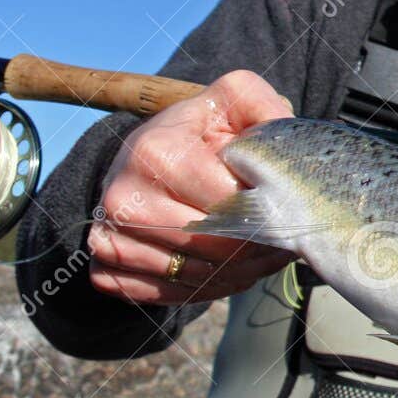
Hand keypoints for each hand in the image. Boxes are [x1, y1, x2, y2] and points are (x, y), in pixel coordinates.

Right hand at [87, 70, 295, 305]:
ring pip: (201, 276)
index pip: (231, 203)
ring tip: (265, 250)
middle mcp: (123, 199)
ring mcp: (109, 239)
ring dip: (244, 271)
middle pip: (218, 246)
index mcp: (154, 153)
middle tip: (287, 236)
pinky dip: (212, 287)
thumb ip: (265, 109)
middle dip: (262, 245)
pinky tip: (230, 265)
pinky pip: (175, 296)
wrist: (140, 160)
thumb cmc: (196, 132)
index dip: (269, 208)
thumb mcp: (231, 102)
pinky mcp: (107, 271)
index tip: (290, 206)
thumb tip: (290, 145)